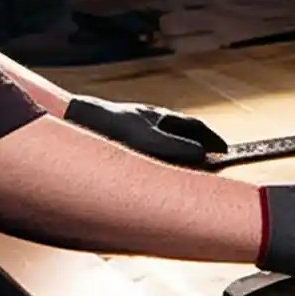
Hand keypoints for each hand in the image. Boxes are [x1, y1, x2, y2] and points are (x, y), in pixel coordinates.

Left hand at [63, 95, 227, 166]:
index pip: (196, 127)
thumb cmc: (107, 126)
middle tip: (207, 166)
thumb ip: (177, 149)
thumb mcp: (147, 139)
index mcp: (160, 116)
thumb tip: (203, 157)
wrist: (69, 120)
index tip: (226, 153)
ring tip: (179, 176)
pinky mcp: (114, 142)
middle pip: (180, 134)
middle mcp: (148, 121)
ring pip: (161, 145)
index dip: (213, 140)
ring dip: (174, 159)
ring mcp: (131, 130)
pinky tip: (145, 179)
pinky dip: (152, 166)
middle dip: (196, 149)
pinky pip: (142, 156)